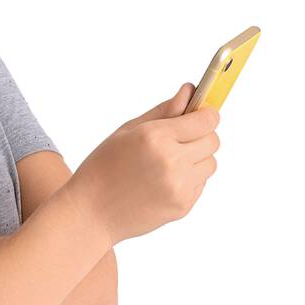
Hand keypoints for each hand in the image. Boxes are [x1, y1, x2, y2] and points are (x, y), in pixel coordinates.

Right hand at [66, 83, 220, 244]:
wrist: (91, 213)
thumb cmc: (102, 168)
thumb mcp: (127, 131)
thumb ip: (163, 111)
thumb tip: (189, 91)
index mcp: (155, 137)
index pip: (206, 120)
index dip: (205, 115)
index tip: (200, 115)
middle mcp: (171, 161)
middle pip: (213, 140)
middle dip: (201, 136)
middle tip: (180, 139)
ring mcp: (179, 186)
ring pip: (210, 163)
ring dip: (197, 159)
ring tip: (168, 163)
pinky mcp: (182, 206)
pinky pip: (200, 184)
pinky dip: (188, 179)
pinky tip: (163, 181)